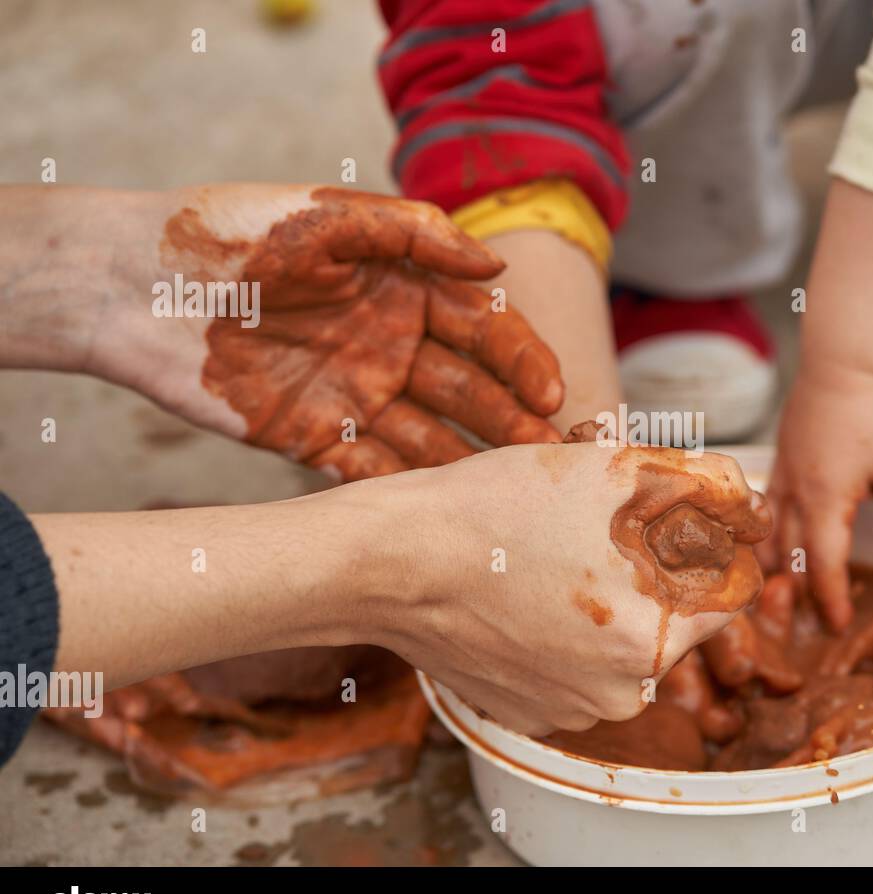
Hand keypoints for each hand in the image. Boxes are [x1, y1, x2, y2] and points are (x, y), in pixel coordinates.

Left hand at [95, 184, 563, 478]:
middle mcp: (388, 344)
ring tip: (509, 492)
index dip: (522, 359)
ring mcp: (353, 393)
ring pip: (429, 436)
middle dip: (512, 420)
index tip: (552, 392)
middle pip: (468, 389)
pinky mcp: (311, 437)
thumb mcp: (328, 214)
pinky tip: (439, 509)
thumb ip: (416, 234)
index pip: (483, 328)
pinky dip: (403, 488)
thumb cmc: (229, 232)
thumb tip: (497, 269)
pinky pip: (369, 469)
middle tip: (548, 455)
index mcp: (401, 288)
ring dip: (470, 463)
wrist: (130, 283)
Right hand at [344, 440, 770, 735]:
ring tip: (558, 553)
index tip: (680, 512)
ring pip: (626, 642)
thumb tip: (750, 504)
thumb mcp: (613, 472)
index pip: (732, 591)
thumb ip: (703, 486)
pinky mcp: (531, 712)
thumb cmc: (496, 509)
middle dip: (657, 567)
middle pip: (677, 617)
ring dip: (612, 599)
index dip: (715, 541)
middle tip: (601, 523)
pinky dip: (568, 629)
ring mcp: (571, 710)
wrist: (393, 561)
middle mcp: (620, 693)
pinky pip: (579, 666)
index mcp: (651, 639)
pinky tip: (530, 590)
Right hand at [756, 181, 872, 629]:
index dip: (830, 598)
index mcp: (825, 502)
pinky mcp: (780, 455)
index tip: (839, 624)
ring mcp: (782, 473)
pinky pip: (763, 504)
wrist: (843, 360)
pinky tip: (766, 533)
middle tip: (803, 617)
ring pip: (766, 531)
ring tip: (773, 587)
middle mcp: (795, 493)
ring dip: (770, 562)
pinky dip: (763, 528)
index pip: (823, 564)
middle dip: (796, 589)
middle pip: (788, 554)